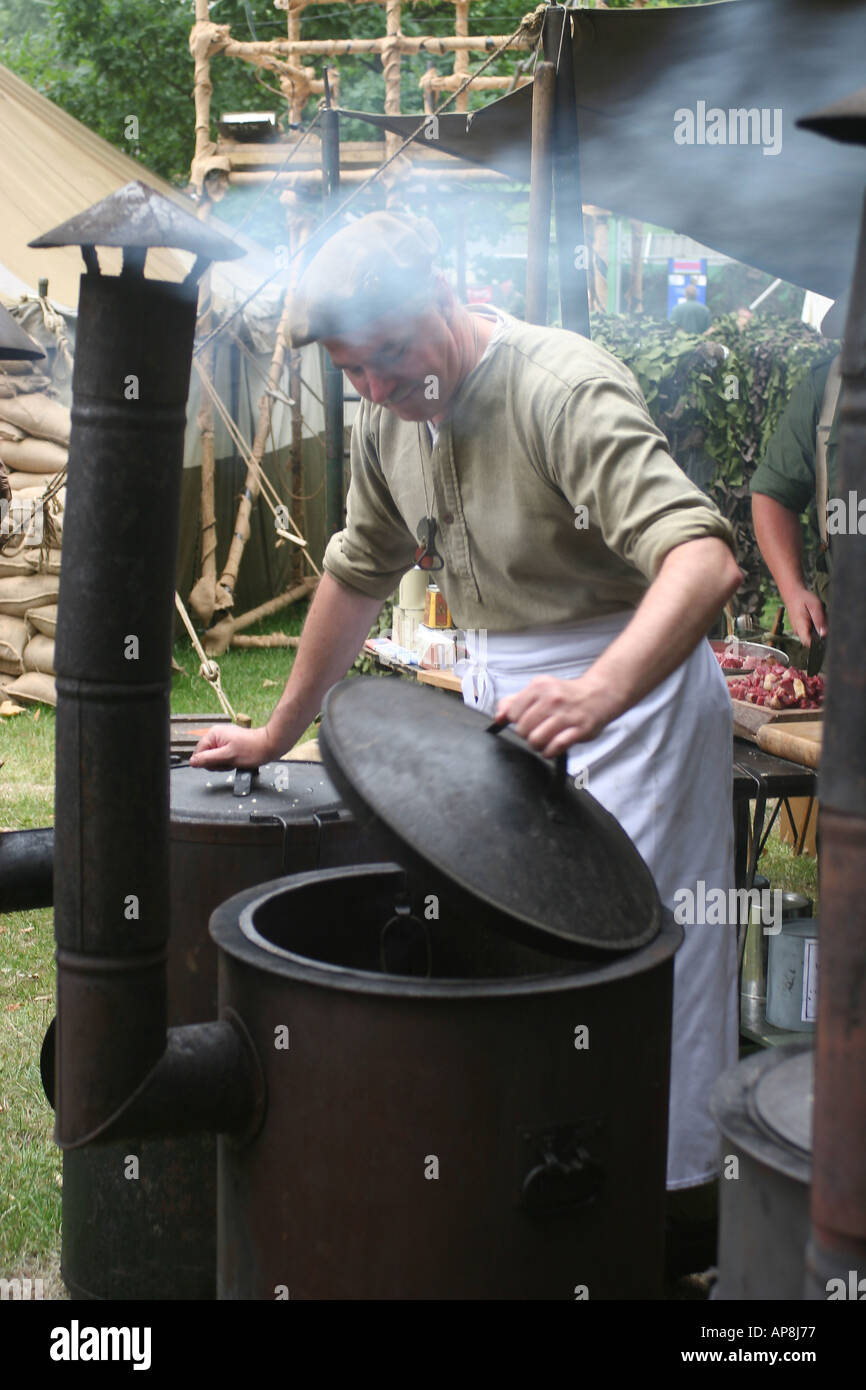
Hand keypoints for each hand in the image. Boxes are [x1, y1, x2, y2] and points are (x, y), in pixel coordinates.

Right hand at [190, 723, 275, 770]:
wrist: (269, 746)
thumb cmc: (252, 750)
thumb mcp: (227, 757)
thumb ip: (208, 759)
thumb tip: (192, 762)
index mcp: (213, 734)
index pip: (198, 753)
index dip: (208, 762)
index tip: (220, 763)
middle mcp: (217, 735)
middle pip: (206, 756)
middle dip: (217, 763)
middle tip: (230, 762)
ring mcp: (223, 739)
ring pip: (215, 758)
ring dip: (224, 763)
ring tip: (235, 760)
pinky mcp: (230, 744)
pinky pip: (223, 757)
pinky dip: (229, 761)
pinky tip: (237, 760)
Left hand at [494, 675, 615, 758]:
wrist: (598, 695)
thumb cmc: (565, 695)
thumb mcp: (538, 690)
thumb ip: (514, 702)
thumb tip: (498, 717)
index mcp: (539, 687)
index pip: (513, 713)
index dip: (517, 722)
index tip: (526, 721)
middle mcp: (552, 699)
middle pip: (523, 729)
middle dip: (527, 735)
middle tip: (536, 732)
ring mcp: (567, 714)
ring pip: (537, 740)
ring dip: (538, 746)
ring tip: (544, 741)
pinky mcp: (580, 729)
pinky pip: (556, 747)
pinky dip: (550, 752)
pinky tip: (552, 748)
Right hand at [782, 588, 827, 646]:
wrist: (793, 594)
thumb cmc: (803, 598)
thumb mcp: (815, 606)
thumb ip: (820, 621)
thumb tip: (824, 634)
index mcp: (800, 626)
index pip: (808, 643)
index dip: (818, 643)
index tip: (825, 636)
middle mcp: (797, 631)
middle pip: (811, 641)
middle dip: (820, 634)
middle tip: (822, 621)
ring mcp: (797, 630)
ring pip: (811, 636)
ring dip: (817, 630)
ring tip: (817, 618)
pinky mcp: (799, 629)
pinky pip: (808, 632)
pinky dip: (814, 627)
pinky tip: (814, 618)